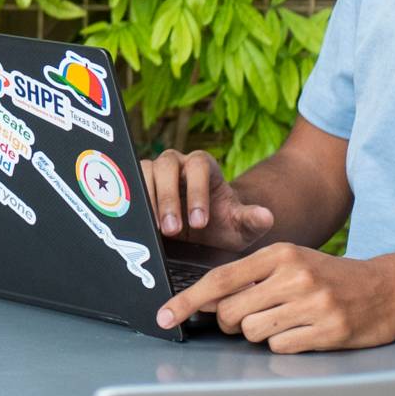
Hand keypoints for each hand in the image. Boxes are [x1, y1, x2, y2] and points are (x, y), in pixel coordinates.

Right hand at [142, 147, 277, 247]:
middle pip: (167, 165)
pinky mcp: (137, 185)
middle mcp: (177, 163)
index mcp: (204, 166)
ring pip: (144, 172)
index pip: (199, 166)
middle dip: (169, 198)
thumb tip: (266, 216)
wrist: (203, 232)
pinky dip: (131, 204)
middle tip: (173, 230)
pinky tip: (138, 227)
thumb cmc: (222, 225)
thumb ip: (252, 220)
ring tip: (155, 231)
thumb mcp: (240, 226)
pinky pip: (128, 186)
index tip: (200, 222)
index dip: (198, 192)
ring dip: (148, 201)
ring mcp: (155, 172)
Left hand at [156, 245, 394, 350]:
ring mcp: (312, 305)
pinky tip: (304, 332)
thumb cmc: (331, 277)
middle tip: (249, 317)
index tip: (164, 316)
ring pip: (252, 332)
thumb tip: (204, 301)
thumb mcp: (292, 262)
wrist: (388, 289)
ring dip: (260, 334)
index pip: (221, 279)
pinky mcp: (327, 332)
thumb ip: (251, 277)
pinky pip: (281, 348)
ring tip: (285, 321)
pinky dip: (285, 345)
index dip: (188, 300)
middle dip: (229, 322)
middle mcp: (294, 276)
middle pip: (230, 312)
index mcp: (280, 254)